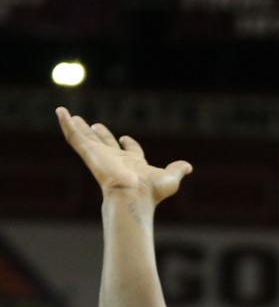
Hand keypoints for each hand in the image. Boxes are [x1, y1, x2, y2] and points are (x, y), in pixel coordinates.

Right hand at [56, 107, 191, 202]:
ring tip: (70, 115)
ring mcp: (100, 156)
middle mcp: (115, 159)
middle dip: (100, 134)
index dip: (129, 144)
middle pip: (105, 143)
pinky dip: (66, 123)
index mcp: (133, 164)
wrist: (133, 195)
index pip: (129, 151)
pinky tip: (60, 111)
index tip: (125, 138)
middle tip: (94, 125)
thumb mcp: (170, 178)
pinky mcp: (89, 152)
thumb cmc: (151, 191)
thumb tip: (189, 167)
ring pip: (86, 138)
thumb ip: (177, 170)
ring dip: (78, 127)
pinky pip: (73, 135)